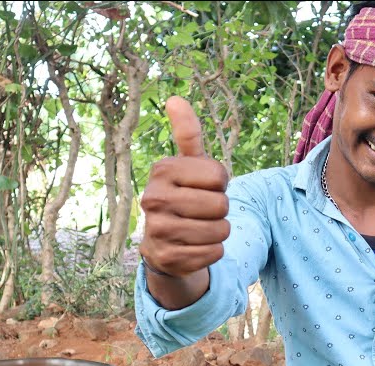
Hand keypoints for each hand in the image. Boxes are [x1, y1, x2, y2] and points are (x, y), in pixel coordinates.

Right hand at [138, 98, 230, 276]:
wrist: (164, 243)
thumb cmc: (184, 196)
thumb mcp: (187, 165)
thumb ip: (187, 134)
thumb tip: (175, 98)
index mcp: (162, 170)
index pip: (219, 176)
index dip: (221, 184)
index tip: (204, 187)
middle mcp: (153, 198)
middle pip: (221, 205)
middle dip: (222, 210)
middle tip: (204, 211)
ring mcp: (157, 231)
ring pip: (220, 231)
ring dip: (219, 232)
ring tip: (201, 228)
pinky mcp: (167, 258)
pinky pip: (214, 254)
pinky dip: (213, 252)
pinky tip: (195, 247)